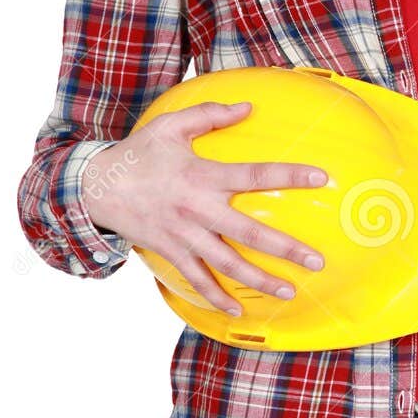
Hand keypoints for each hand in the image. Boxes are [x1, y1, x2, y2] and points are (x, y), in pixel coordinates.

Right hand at [80, 100, 328, 316]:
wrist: (95, 187)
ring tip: (290, 292)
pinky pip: (197, 280)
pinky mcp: (171, 252)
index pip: (256, 175)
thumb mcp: (171, 126)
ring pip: (228, 265)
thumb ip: (210, 115)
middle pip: (250, 234)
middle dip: (286, 249)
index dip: (290, 176)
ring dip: (261, 281)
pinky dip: (217, 298)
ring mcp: (185, 235)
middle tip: (317, 261)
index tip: (322, 178)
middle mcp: (198, 210)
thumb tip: (248, 106)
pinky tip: (237, 311)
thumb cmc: (138, 154)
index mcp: (204, 176)